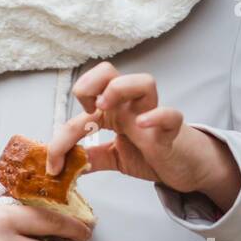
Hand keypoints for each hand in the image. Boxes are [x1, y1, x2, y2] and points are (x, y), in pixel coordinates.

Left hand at [45, 62, 240, 210]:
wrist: (187, 169)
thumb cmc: (153, 154)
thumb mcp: (115, 157)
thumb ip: (92, 157)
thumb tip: (64, 165)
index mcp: (114, 112)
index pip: (81, 111)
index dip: (61, 138)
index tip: (53, 165)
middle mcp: (131, 107)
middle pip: (109, 72)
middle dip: (91, 82)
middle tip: (86, 108)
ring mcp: (152, 115)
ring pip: (143, 82)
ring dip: (119, 89)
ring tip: (104, 108)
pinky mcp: (173, 131)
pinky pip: (170, 114)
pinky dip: (156, 116)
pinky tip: (141, 126)